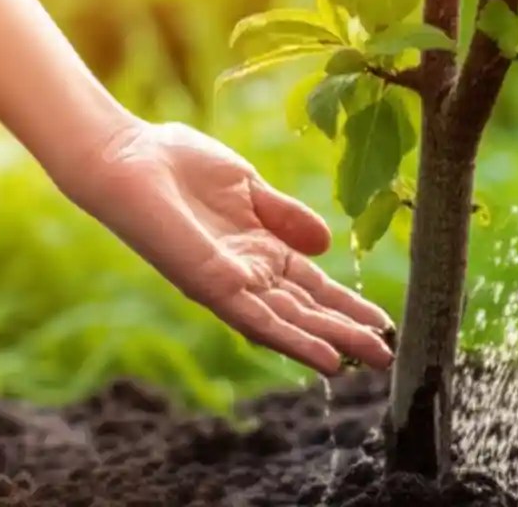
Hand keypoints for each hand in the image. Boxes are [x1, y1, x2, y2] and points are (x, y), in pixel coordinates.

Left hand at [54, 119, 394, 375]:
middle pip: (308, 311)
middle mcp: (248, 274)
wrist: (128, 155)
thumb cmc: (177, 163)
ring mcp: (231, 283)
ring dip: (333, 343)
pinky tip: (325, 359)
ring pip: (292, 322)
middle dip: (349, 333)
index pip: (313, 286)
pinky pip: (259, 320)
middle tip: (389, 356)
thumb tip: (326, 245)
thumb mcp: (248, 186)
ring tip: (374, 361)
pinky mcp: (212, 285)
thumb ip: (286, 216)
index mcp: (260, 249)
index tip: (384, 321)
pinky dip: (294, 341)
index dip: (347, 305)